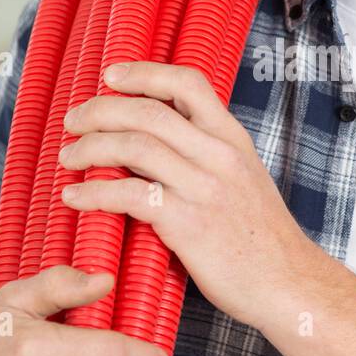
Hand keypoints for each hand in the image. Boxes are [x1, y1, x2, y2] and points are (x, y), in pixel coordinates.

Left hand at [57, 61, 311, 328]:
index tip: (111, 75)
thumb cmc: (261, 237)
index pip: (188, 83)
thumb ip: (207, 155)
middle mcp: (218, 156)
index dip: (144, 73)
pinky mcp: (188, 224)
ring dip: (91, 148)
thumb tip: (158, 141)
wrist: (287, 282)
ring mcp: (204, 188)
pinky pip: (129, 195)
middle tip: (73, 121)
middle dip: (101, 110)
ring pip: (135, 147)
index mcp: (232, 139)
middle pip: (149, 112)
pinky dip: (93, 192)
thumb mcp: (244, 178)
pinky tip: (74, 197)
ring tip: (68, 157)